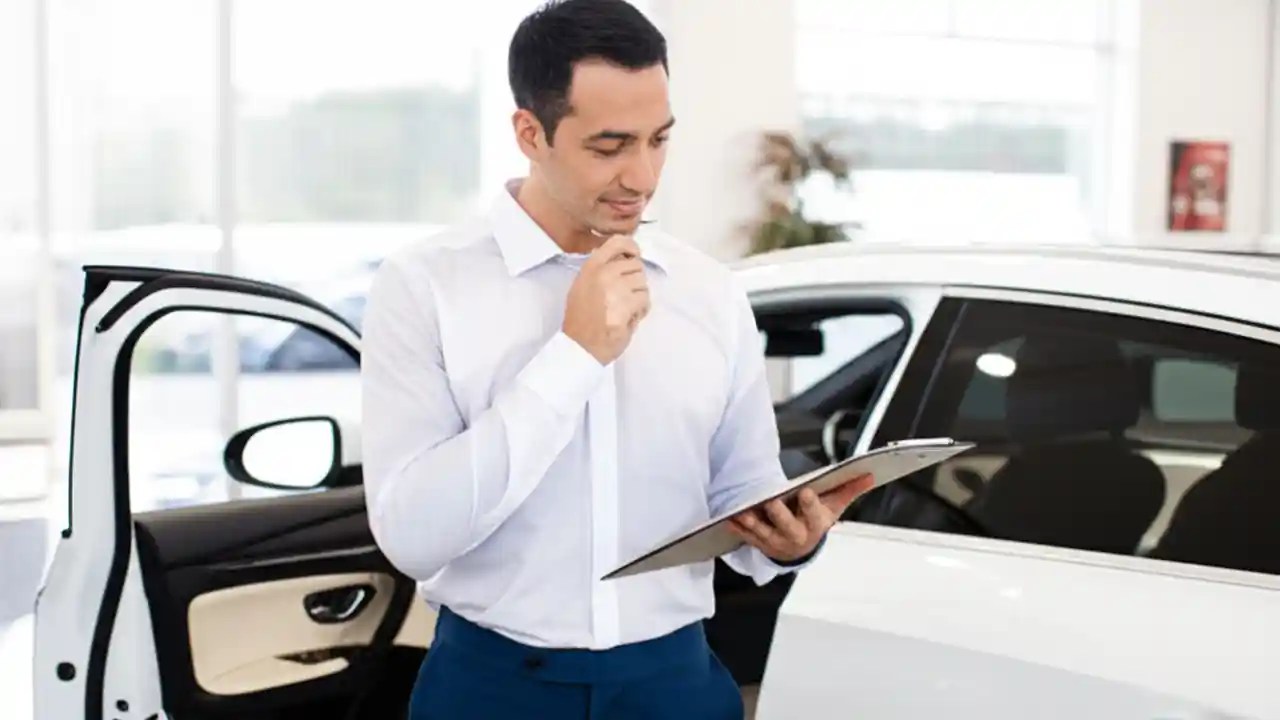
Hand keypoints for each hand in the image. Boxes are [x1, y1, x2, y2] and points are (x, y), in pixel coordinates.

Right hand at [563, 234, 649, 363]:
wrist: (581, 346)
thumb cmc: (581, 321)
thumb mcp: (581, 286)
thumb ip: (599, 271)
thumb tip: (620, 261)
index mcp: (591, 267)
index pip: (617, 242)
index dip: (631, 247)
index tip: (635, 254)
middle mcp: (604, 273)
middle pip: (636, 266)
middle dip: (635, 281)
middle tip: (626, 297)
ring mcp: (616, 288)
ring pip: (643, 283)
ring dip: (639, 296)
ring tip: (626, 309)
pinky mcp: (627, 304)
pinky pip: (645, 299)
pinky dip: (641, 309)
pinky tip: (629, 317)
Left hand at [726, 473, 874, 562]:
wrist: (801, 549)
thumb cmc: (817, 521)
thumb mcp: (834, 507)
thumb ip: (850, 489)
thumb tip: (870, 473)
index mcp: (816, 524)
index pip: (814, 513)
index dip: (810, 504)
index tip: (806, 491)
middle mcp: (796, 535)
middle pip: (787, 526)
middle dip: (780, 515)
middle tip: (772, 502)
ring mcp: (776, 541)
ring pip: (763, 532)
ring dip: (753, 523)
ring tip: (743, 511)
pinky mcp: (759, 543)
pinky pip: (747, 536)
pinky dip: (738, 528)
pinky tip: (730, 518)